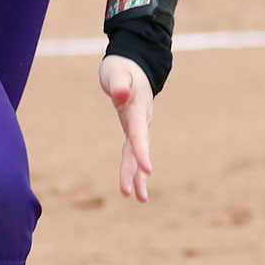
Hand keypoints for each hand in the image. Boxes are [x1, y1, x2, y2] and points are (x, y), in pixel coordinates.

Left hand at [98, 54, 154, 201]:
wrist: (134, 64)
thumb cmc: (122, 68)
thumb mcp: (117, 71)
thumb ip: (119, 82)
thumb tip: (121, 94)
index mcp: (137, 109)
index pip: (139, 133)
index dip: (142, 151)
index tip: (147, 169)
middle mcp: (141, 120)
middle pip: (139, 149)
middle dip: (137, 172)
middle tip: (137, 195)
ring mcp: (139, 125)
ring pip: (137, 153)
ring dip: (137, 176)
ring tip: (140, 199)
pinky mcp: (134, 128)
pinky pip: (133, 151)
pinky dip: (133, 167)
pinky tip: (132, 184)